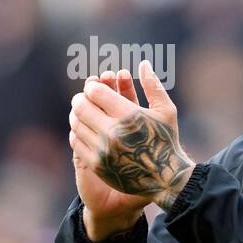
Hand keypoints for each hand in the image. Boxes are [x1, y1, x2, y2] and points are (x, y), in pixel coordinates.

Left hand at [69, 59, 194, 217]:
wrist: (165, 178)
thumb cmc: (166, 140)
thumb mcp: (166, 111)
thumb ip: (153, 86)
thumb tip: (143, 63)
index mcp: (130, 116)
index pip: (96, 92)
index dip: (93, 86)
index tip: (96, 87)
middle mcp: (114, 132)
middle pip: (82, 106)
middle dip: (81, 99)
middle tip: (83, 98)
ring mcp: (103, 149)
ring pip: (76, 123)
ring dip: (77, 115)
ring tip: (83, 112)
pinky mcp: (96, 164)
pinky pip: (77, 141)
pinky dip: (78, 132)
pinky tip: (84, 129)